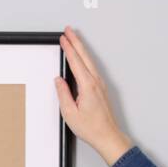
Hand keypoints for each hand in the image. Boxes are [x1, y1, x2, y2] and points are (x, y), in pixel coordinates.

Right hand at [53, 25, 131, 166]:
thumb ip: (63, 93)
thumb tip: (59, 80)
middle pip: (84, 56)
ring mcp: (100, 84)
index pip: (75, 61)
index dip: (68, 48)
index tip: (63, 38)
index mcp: (87, 85)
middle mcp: (96, 82)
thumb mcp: (70, 113)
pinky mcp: (101, 88)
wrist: (108, 136)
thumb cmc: (91, 128)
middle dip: (76, 41)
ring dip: (81, 48)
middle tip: (68, 30)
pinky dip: (85, 59)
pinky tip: (81, 58)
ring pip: (89, 60)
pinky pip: (92, 68)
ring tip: (74, 39)